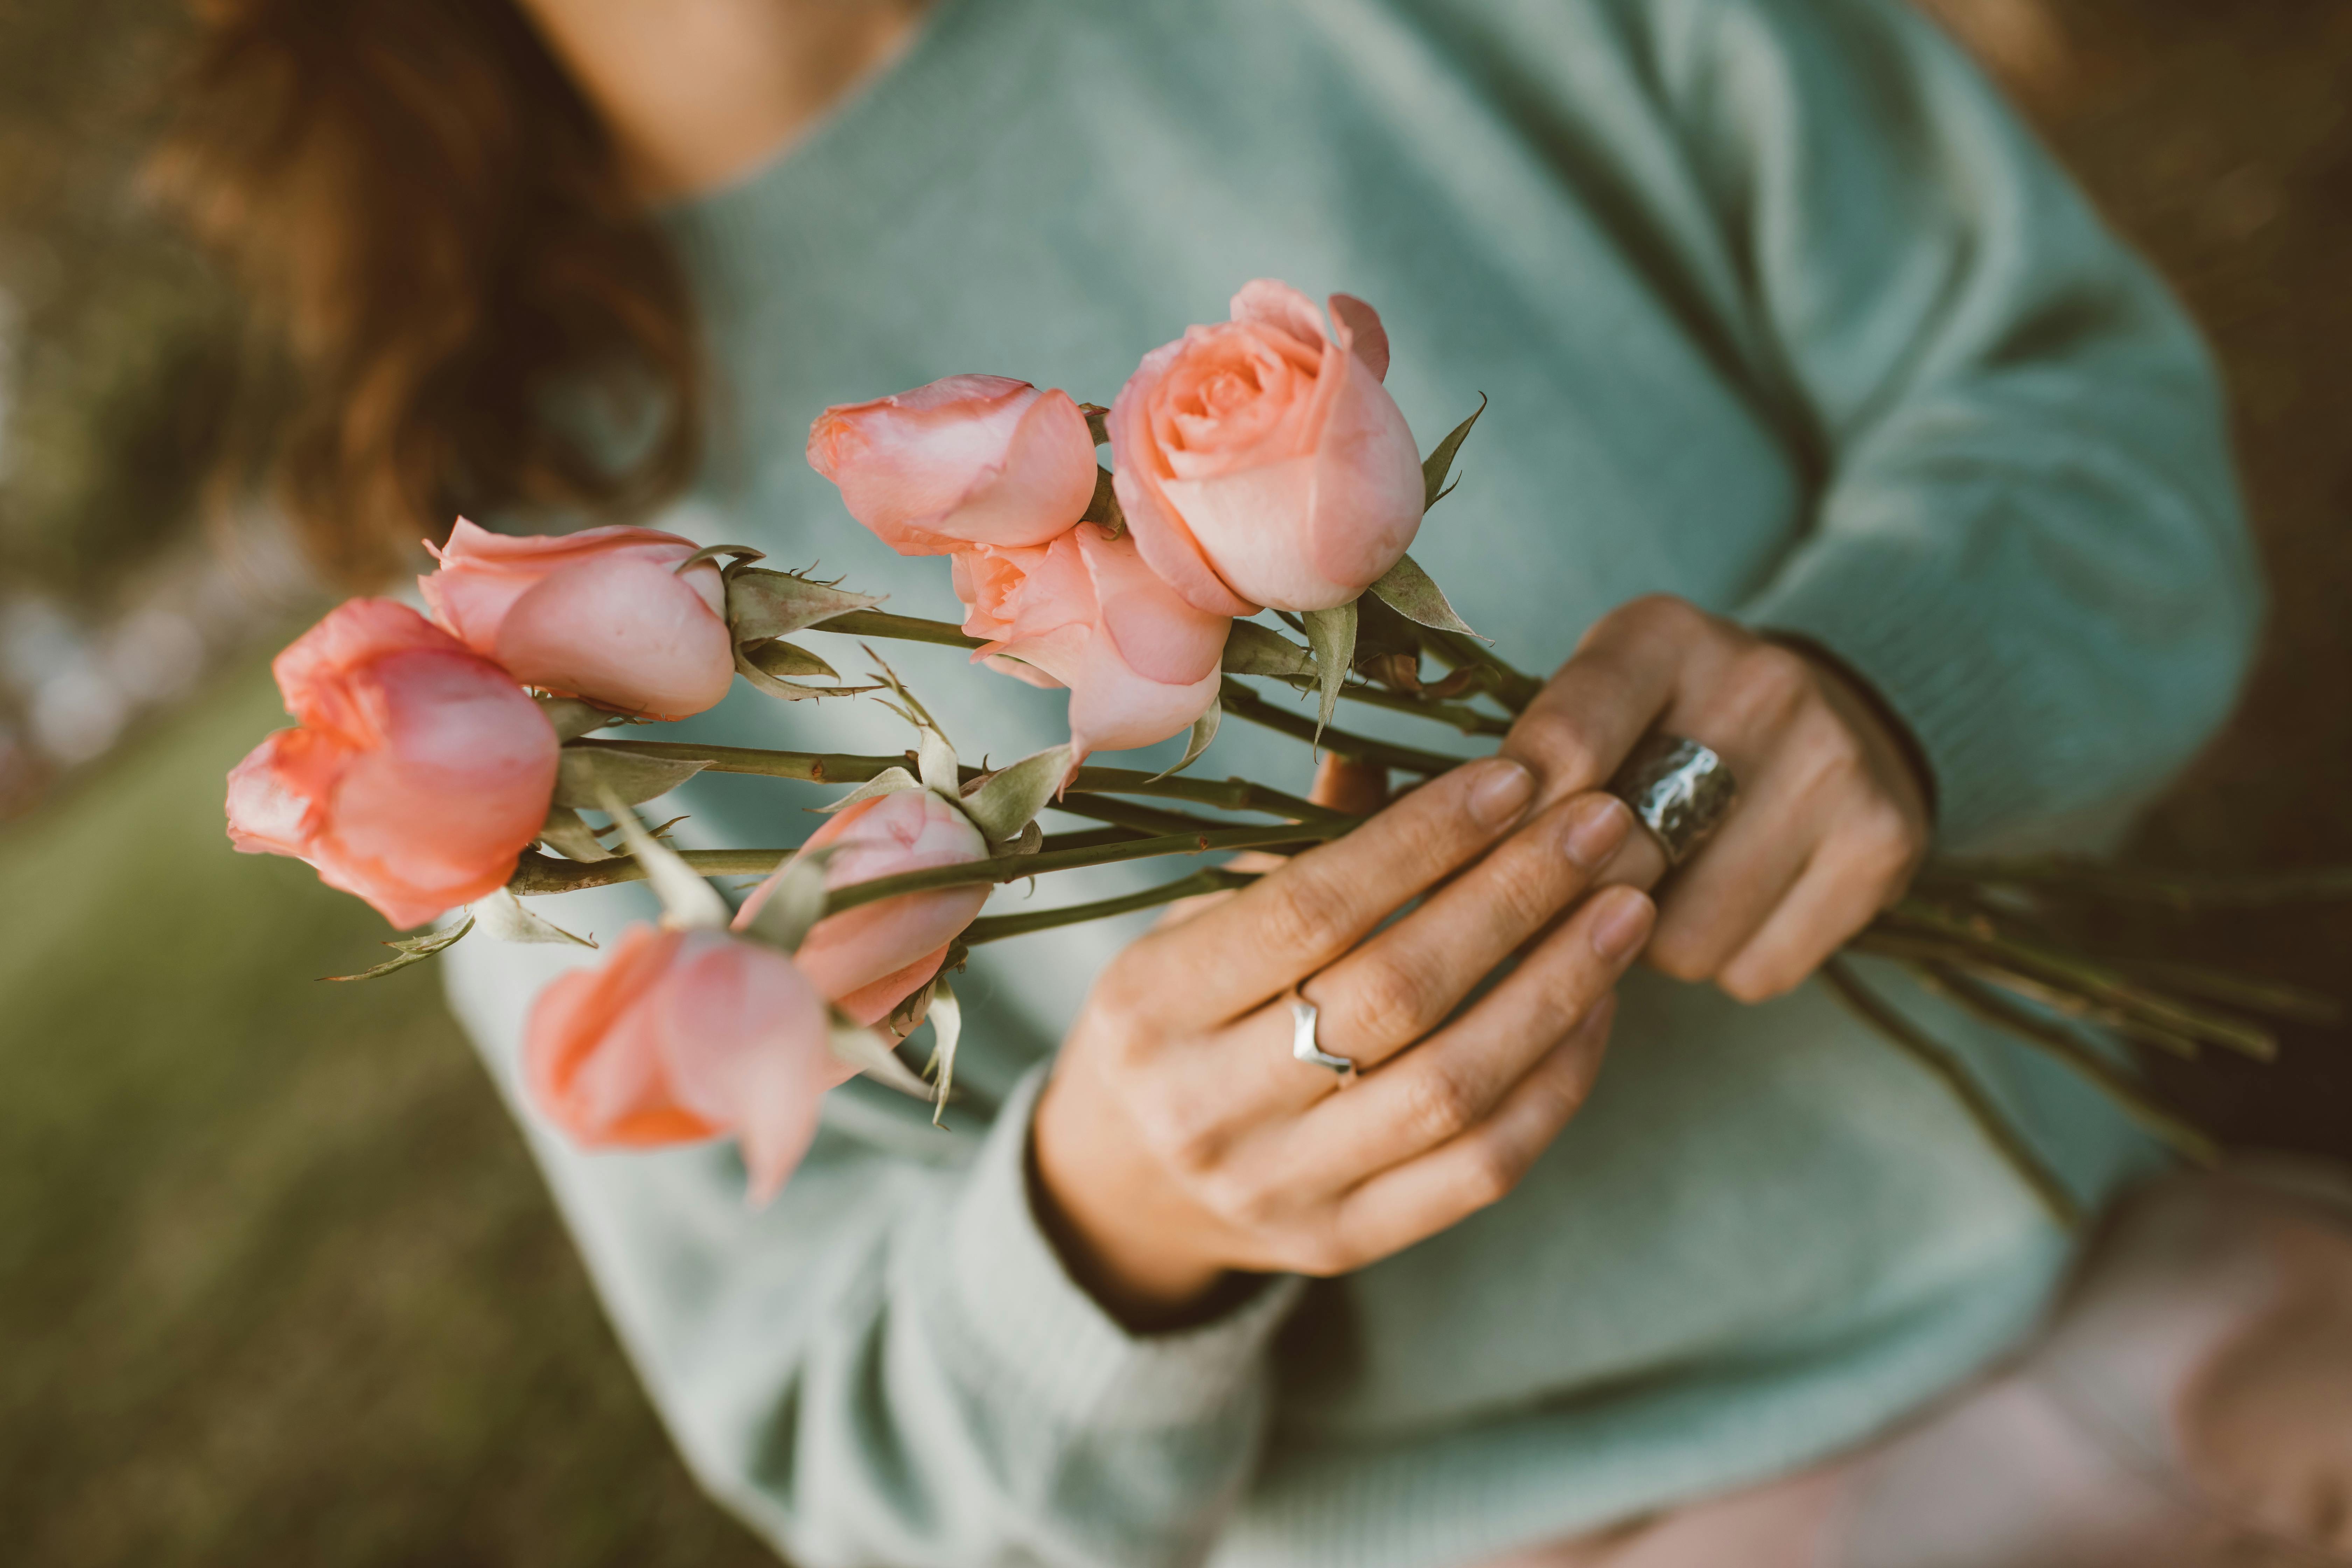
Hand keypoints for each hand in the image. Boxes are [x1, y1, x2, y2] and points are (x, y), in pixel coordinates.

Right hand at [1032, 758, 1655, 1327]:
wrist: (1125, 1185)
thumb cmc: (1179, 1017)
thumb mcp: (1198, 921)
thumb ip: (1297, 843)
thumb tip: (1395, 743)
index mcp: (1149, 1005)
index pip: (1308, 910)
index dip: (1421, 841)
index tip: (1517, 776)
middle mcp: (1202, 1106)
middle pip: (1393, 994)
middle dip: (1514, 897)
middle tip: (1602, 822)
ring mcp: (1276, 1189)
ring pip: (1453, 1087)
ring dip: (1557, 988)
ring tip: (1627, 907)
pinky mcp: (1343, 1243)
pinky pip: (1481, 1166)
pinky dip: (1555, 1081)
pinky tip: (1599, 1006)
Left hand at [1501, 595, 1932, 1002]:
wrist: (1842, 715)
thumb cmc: (1678, 721)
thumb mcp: (1598, 702)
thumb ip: (1530, 765)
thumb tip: (1450, 867)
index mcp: (1663, 637)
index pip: (1559, 747)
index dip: (1510, 828)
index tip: (1490, 862)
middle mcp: (1762, 687)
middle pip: (1617, 859)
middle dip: (1576, 898)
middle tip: (1574, 894)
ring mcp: (1833, 767)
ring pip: (1680, 938)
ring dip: (1651, 941)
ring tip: (1671, 885)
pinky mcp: (1881, 846)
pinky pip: (1752, 969)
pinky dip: (1725, 960)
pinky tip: (1733, 905)